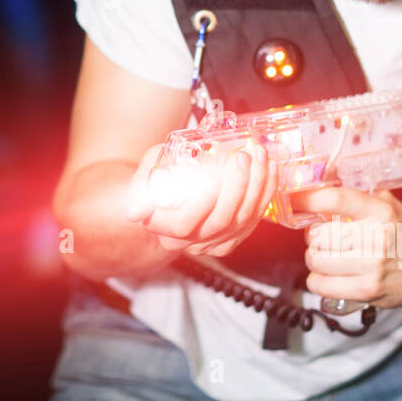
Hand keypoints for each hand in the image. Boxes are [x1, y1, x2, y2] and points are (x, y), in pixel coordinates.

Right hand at [124, 138, 275, 258]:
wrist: (169, 202)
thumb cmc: (158, 182)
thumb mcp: (145, 175)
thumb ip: (141, 185)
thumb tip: (133, 212)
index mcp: (165, 229)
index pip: (186, 223)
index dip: (202, 202)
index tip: (213, 177)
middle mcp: (189, 242)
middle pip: (220, 221)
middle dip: (237, 187)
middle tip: (241, 157)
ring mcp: (212, 244)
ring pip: (242, 221)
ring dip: (256, 186)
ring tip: (259, 156)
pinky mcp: (232, 240)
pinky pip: (254, 220)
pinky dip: (265, 194)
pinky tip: (268, 170)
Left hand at [293, 188, 401, 309]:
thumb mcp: (389, 205)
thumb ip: (359, 195)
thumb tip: (320, 187)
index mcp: (381, 212)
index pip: (335, 200)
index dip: (308, 199)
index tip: (295, 199)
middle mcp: (377, 239)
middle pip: (318, 234)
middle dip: (313, 235)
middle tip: (320, 236)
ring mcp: (372, 267)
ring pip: (315, 260)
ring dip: (314, 257)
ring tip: (325, 255)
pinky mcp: (366, 290)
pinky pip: (320, 285)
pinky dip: (317, 280)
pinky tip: (328, 274)